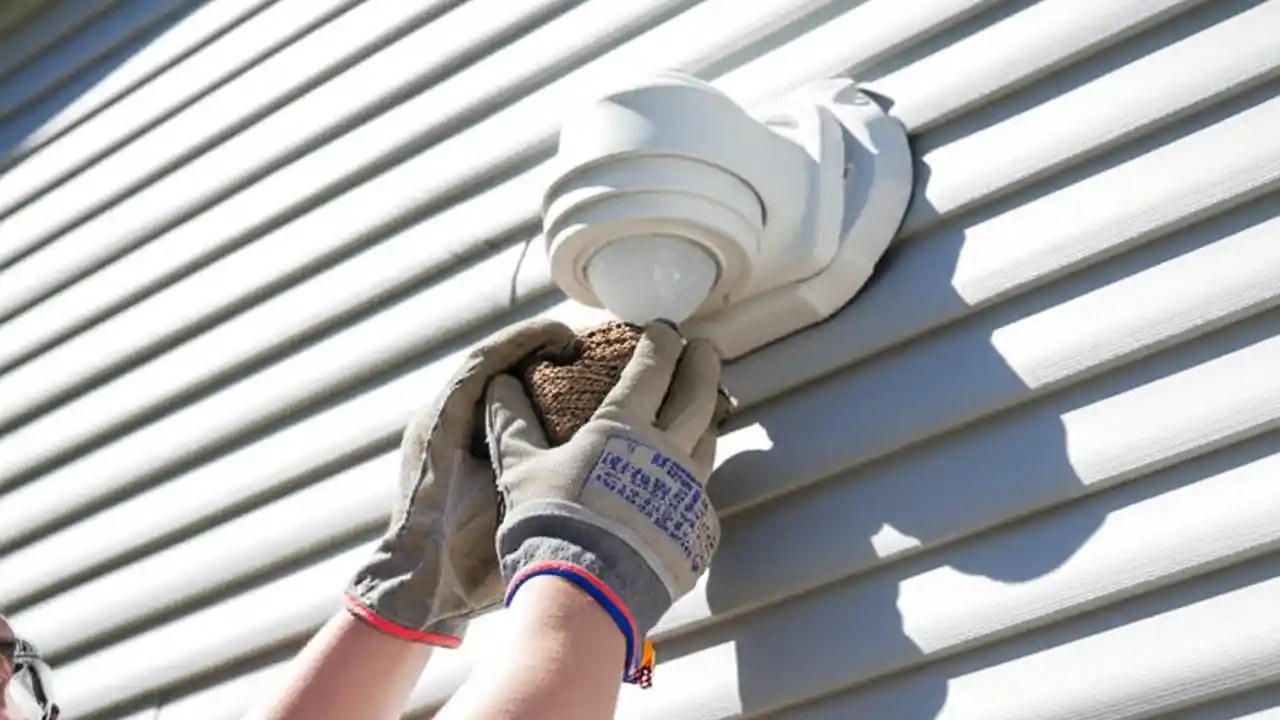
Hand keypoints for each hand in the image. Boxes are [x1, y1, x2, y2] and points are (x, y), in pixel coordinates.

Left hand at [345, 319, 575, 645]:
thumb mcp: (502, 505)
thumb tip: (577, 433)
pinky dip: (516, 406)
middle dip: (528, 350)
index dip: (526, 340)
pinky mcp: (446, 458)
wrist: (416, 594)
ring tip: (568, 374)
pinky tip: (551, 415)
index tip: (567, 336)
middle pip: (484, 367)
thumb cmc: (455, 556)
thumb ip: (525, 466)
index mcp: (442, 423)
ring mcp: (437, 440)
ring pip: (483, 390)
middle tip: (575, 350)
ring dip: (523, 375)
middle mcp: (434, 422)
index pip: (484, 361)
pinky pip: (485, 417)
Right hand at [484, 322, 729, 684]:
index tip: (666, 329)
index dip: (663, 342)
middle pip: (699, 395)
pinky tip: (687, 479)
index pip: (654, 368)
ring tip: (707, 405)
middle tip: (706, 348)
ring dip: (709, 416)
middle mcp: (666, 453)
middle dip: (703, 365)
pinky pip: (703, 493)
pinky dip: (696, 475)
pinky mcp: (696, 529)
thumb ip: (512, 422)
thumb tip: (499, 385)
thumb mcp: (521, 468)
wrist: (583, 595)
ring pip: (709, 441)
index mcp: (625, 428)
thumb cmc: (550, 525)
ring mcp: (687, 492)